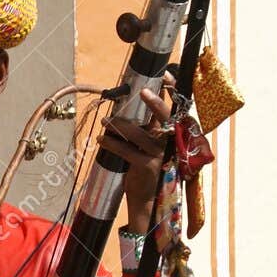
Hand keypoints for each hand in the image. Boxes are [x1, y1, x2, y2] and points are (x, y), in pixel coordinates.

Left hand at [99, 72, 174, 230]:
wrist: (146, 200)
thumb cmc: (146, 170)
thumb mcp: (150, 148)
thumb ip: (146, 131)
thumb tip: (127, 111)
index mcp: (172, 135)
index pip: (175, 109)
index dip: (171, 92)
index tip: (164, 76)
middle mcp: (170, 142)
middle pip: (164, 116)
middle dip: (154, 102)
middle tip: (141, 92)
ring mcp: (159, 154)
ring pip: (136, 132)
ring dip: (117, 125)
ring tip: (104, 122)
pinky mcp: (146, 166)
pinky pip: (124, 150)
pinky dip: (110, 143)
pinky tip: (101, 140)